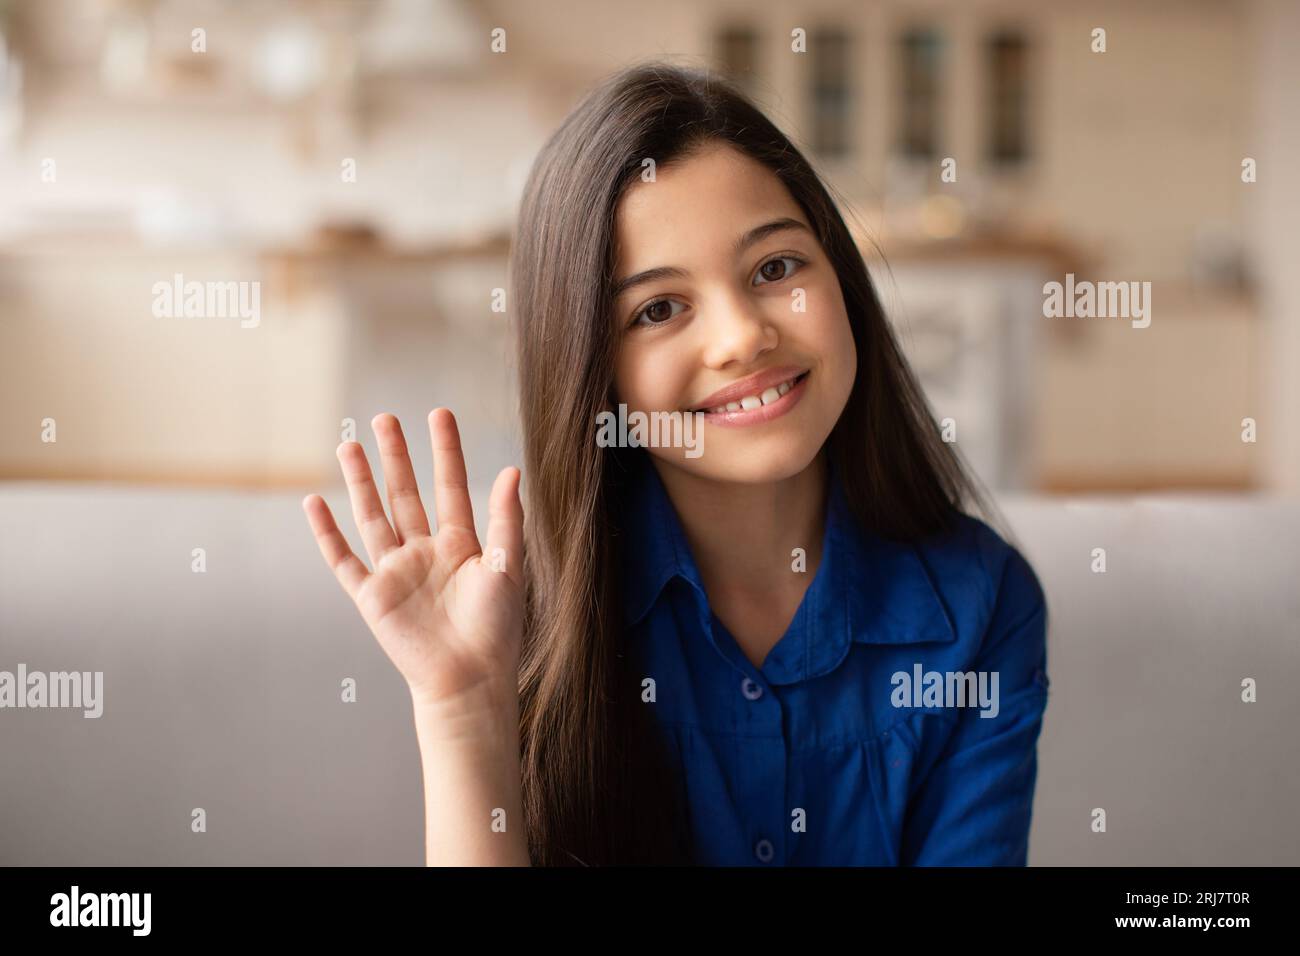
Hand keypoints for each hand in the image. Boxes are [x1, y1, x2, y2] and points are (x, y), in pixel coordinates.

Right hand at [302, 409, 524, 717]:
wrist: (469, 679)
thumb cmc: (495, 629)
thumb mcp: (508, 567)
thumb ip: (506, 519)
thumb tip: (511, 469)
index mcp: (461, 544)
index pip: (450, 486)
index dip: (445, 450)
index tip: (439, 413)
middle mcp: (425, 552)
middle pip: (405, 493)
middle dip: (395, 456)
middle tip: (383, 418)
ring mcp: (396, 572)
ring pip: (372, 516)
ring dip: (359, 482)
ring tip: (348, 445)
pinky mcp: (371, 596)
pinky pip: (343, 559)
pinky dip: (327, 532)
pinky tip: (314, 503)